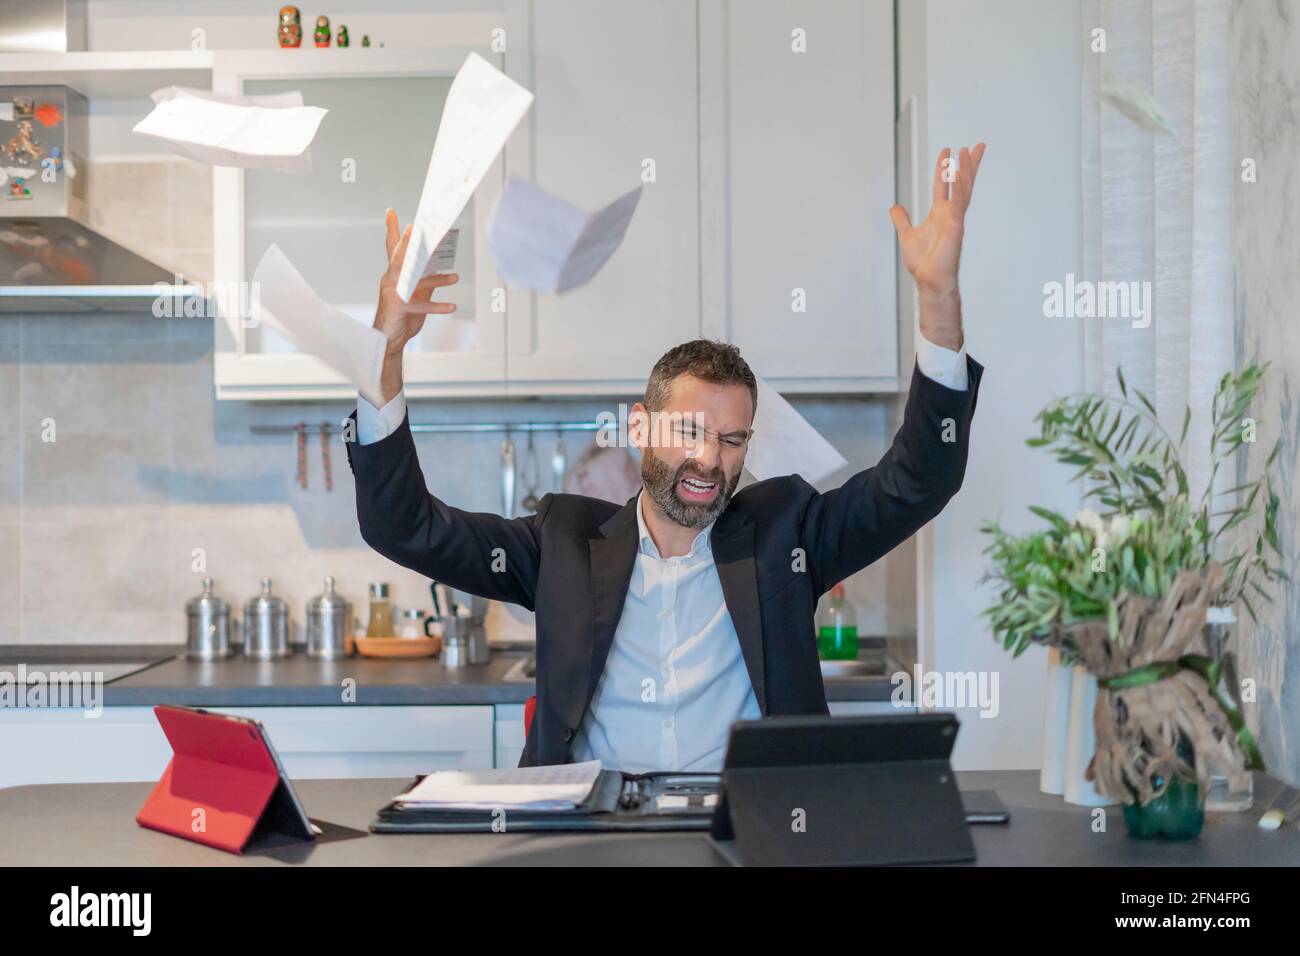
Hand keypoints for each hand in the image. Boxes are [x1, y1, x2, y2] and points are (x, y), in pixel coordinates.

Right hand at [373, 208, 458, 354]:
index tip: (391, 212)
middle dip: (409, 241)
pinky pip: (420, 304)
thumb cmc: (404, 316)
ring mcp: (393, 293)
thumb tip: (441, 268)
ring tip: (456, 277)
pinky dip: (438, 306)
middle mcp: (390, 280)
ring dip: (438, 279)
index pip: (393, 249)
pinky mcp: (398, 308)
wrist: (389, 340)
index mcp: (394, 275)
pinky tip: (452, 306)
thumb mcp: (418, 297)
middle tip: (418, 228)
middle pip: (401, 256)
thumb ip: (426, 282)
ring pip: (415, 280)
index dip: (392, 230)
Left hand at [890, 144, 983, 351]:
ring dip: (966, 170)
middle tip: (978, 145)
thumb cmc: (923, 262)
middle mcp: (950, 213)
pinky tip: (961, 173)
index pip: (944, 185)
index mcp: (940, 213)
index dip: (945, 168)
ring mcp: (955, 219)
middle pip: (962, 183)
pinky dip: (960, 188)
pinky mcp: (956, 226)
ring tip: (969, 151)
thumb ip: (902, 219)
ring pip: (963, 189)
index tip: (949, 150)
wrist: (929, 279)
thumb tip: (894, 207)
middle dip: (969, 164)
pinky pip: (958, 203)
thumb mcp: (906, 235)